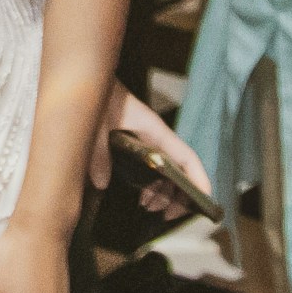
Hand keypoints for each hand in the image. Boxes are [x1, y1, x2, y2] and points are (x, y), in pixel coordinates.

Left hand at [93, 85, 210, 216]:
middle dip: (179, 195)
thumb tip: (101, 184)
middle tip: (166, 216)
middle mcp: (155, 137)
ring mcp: (146, 141)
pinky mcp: (133, 144)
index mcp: (154, 130)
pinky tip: (141, 197)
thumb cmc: (97, 94)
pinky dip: (150, 185)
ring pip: (166, 172)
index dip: (199, 178)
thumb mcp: (96, 123)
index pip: (186, 157)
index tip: (205, 200)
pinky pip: (151, 169)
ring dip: (163, 192)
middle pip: (179, 170)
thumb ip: (98, 153)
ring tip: (148, 208)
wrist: (87, 76)